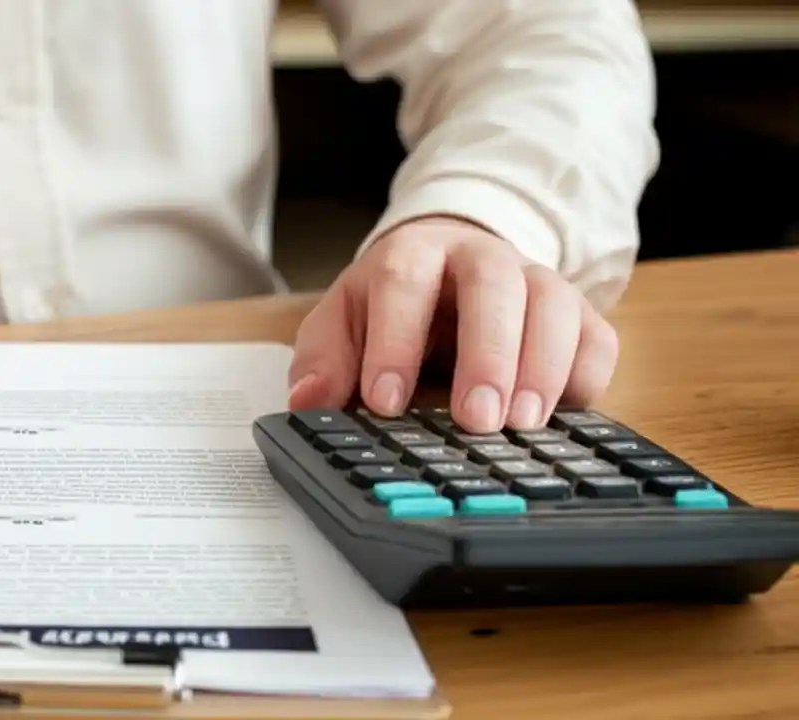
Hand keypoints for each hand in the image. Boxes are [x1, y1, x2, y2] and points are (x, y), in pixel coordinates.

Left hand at [288, 217, 618, 432]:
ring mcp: (534, 281)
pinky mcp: (577, 313)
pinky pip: (597, 337)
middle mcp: (480, 257)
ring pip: (554, 305)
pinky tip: (566, 414)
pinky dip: (586, 376)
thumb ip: (324, 358)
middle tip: (475, 421)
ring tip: (523, 424)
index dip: (394, 342)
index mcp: (413, 254)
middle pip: (493, 287)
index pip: (403, 283)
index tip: (384, 403)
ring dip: (542, 366)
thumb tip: (308, 401)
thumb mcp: (343, 323)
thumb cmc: (391, 304)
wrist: (450, 266)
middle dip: (486, 355)